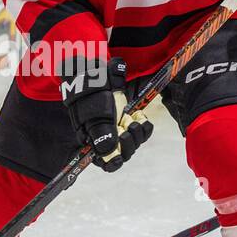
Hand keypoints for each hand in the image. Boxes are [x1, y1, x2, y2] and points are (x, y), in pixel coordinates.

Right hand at [60, 57, 152, 171]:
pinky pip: (142, 132)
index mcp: (94, 141)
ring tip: (133, 120)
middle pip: (123, 153)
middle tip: (126, 128)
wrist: (97, 74)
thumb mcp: (96, 115)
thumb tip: (111, 156)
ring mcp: (118, 129)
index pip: (106, 162)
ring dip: (137, 134)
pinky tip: (140, 117)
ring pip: (134, 143)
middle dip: (129, 143)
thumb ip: (102, 136)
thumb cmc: (93, 95)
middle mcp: (107, 138)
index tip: (120, 149)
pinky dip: (144, 126)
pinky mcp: (128, 120)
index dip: (115, 160)